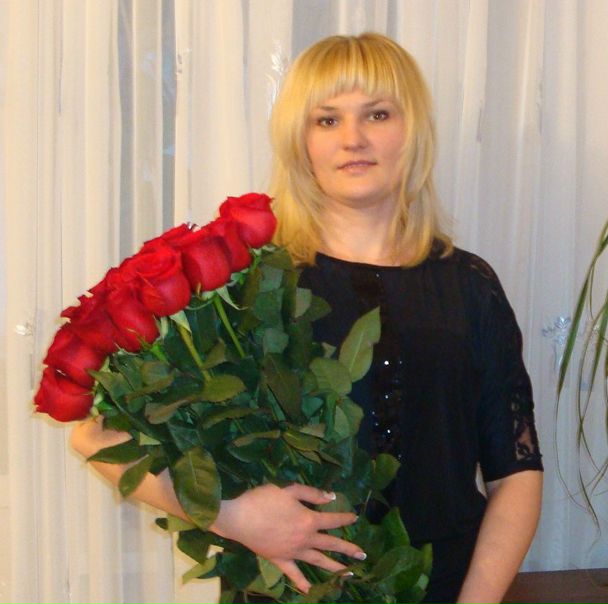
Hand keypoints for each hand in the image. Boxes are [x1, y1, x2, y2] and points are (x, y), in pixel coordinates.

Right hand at [210, 483, 363, 592]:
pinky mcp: (280, 560)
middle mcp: (305, 539)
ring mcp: (293, 552)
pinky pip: (293, 573)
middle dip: (348, 549)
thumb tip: (331, 497)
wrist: (239, 518)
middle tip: (363, 555)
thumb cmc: (263, 500)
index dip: (345, 519)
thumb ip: (311, 493)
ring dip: (334, 567)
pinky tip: (311, 590)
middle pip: (330, 544)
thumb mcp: (289, 490)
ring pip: (318, 561)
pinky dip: (302, 582)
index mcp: (308, 519)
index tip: (355, 518)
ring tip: (349, 573)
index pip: (332, 520)